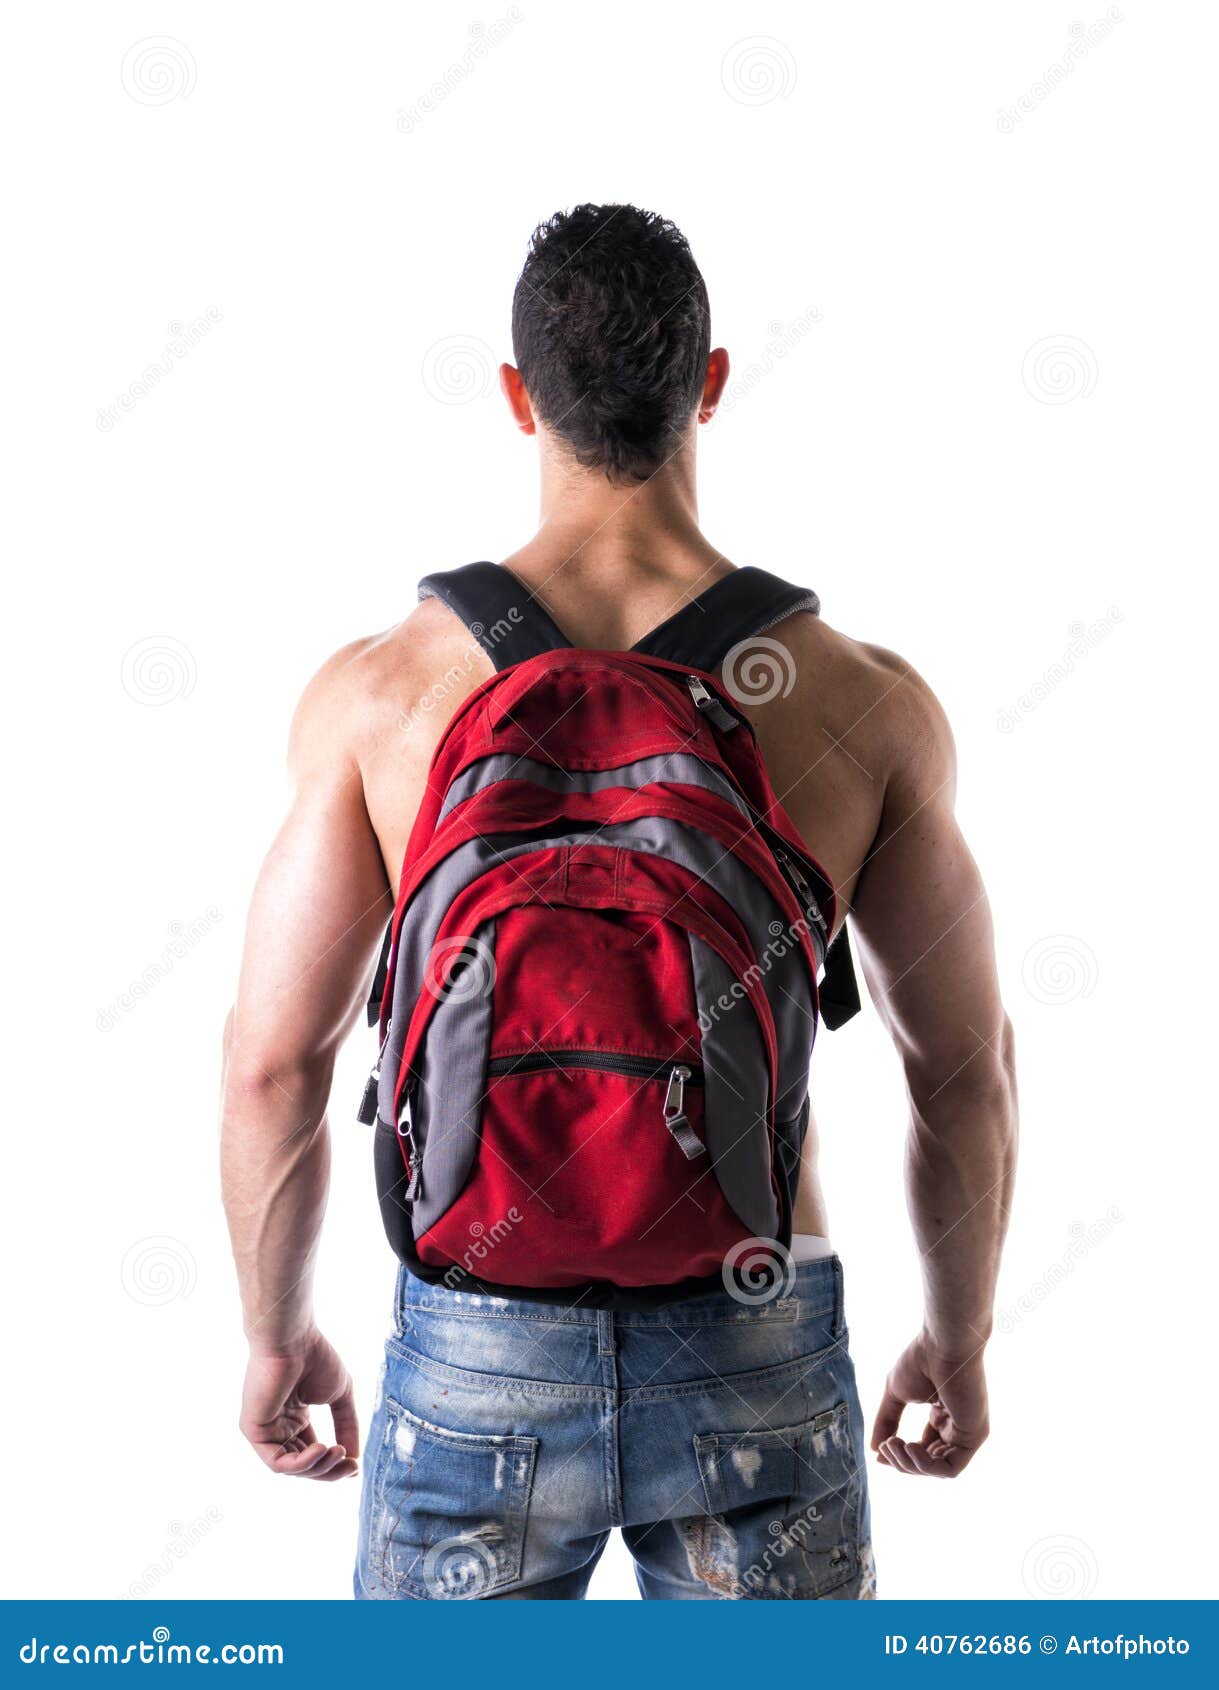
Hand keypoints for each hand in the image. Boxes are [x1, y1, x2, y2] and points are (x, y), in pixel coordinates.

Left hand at [239, 1331, 359, 1479]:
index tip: (355, 1465)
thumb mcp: (340, 1396)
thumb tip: (354, 1458)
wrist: (294, 1338)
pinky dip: (301, 1463)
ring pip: (292, 1468)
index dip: (333, 1463)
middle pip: (304, 1465)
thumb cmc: (315, 1358)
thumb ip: (347, 1426)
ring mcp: (265, 1430)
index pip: (312, 1452)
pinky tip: (321, 1449)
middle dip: (329, 1470)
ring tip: (338, 1452)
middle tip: (351, 1467)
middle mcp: (278, 1427)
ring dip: (319, 1467)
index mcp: (294, 1418)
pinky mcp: (254, 1431)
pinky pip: (276, 1462)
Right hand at [870, 1332, 988, 1476]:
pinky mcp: (975, 1437)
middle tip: (885, 1448)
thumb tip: (874, 1450)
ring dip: (910, 1464)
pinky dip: (927, 1466)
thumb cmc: (921, 1360)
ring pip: (938, 1469)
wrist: (943, 1344)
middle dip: (903, 1461)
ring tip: (893, 1445)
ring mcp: (968, 1433)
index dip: (901, 1455)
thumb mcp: (896, 1394)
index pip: (924, 1448)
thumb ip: (886, 1421)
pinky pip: (951, 1468)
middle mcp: (957, 1426)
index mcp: (942, 1414)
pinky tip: (910, 1448)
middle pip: (929, 1461)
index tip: (879, 1453)